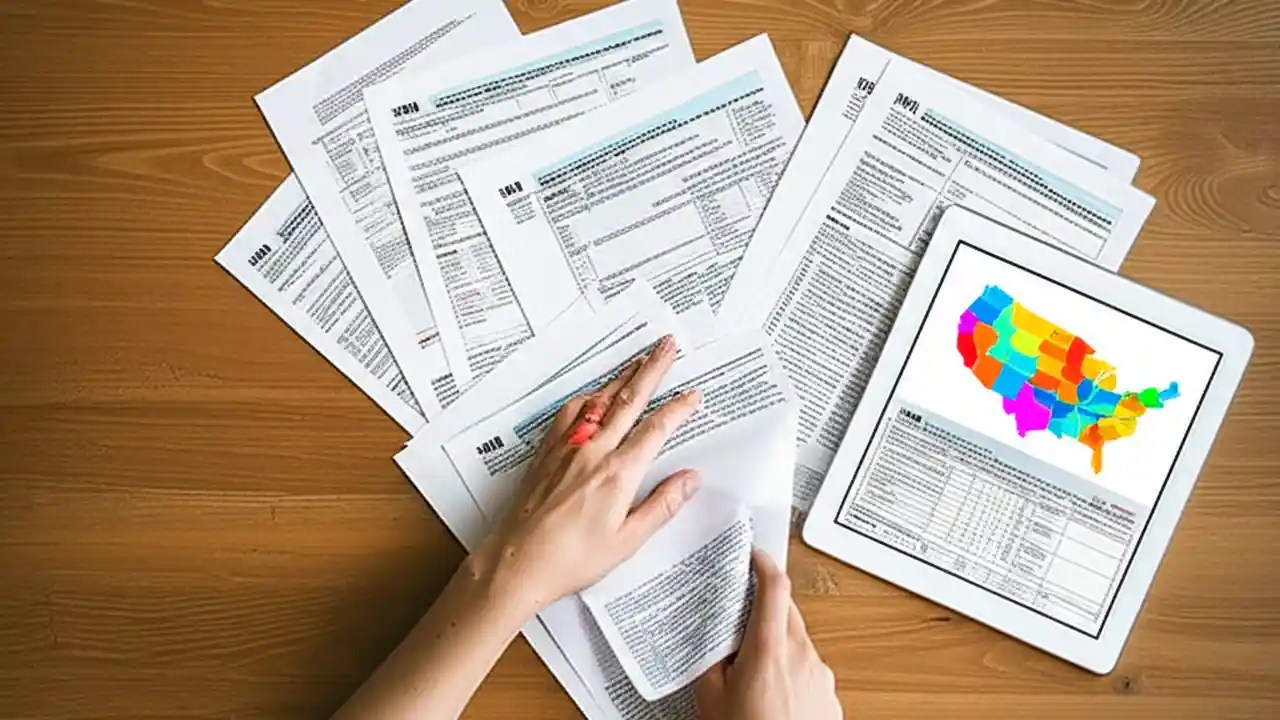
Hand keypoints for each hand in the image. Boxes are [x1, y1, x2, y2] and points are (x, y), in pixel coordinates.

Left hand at [468, 334, 703, 614]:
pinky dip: (587, 396)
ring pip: (600, 400)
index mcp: (618, 473)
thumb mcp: (628, 540)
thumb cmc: (571, 559)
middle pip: (629, 400)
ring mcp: (567, 448)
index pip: (656, 429)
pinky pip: (570, 413)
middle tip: (667, 345)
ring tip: (638, 359)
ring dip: (622, 377)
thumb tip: (690, 479)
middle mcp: (592, 451)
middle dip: (651, 369)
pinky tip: (593, 394)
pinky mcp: (547, 452)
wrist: (517, 562)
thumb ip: (662, 505)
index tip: (693, 395)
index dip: (678, 408)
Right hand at [695, 550, 841, 719]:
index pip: (775, 587)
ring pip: (799, 642)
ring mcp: (821, 677)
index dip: (764, 564)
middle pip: (787, 613)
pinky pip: (810, 670)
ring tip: (750, 672)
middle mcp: (803, 656)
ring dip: (778, 644)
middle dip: (765, 609)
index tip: (754, 556)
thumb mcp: (710, 700)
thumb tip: (710, 643)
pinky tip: (771, 697)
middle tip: (739, 619)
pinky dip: (792, 672)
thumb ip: (709, 663)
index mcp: (770, 649)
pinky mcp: (830, 698)